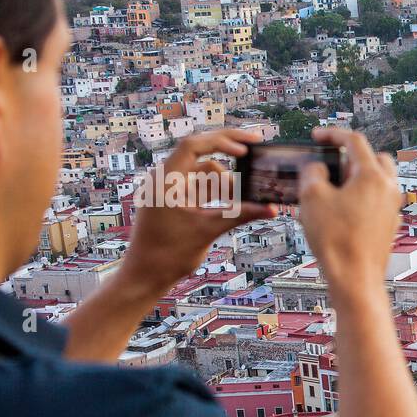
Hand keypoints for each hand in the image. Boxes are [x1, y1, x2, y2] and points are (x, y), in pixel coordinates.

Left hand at [120, 129, 274, 291]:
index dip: (222, 141)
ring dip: (226, 179)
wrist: (145, 275)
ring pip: (202, 172)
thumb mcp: (208, 229)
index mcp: (166, 179)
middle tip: (254, 146)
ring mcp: (169, 190)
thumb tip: (270, 209)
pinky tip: (236, 200)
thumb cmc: (168, 254)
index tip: (246, 148)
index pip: (194, 145)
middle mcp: (165, 179)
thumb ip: (240, 214)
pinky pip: (199, 187)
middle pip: (200, 153)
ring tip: (248, 192)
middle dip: (228, 151)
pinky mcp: (174, 201)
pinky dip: (217, 191)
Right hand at [297, 127, 400, 292]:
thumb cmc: (336, 240)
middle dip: (351, 156)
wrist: (355, 280)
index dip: (333, 134)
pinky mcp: (390, 225)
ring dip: (358, 176)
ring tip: (334, 190)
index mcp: (373, 176)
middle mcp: (389, 189)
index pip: (354, 141)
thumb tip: (318, 168)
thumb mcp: (311, 197)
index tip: (318, 136)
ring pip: (379, 179)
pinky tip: (343, 210)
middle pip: (374, 158)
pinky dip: (362, 196)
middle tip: (331, 166)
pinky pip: (378, 200)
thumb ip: (312, 172)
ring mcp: (393, 208)